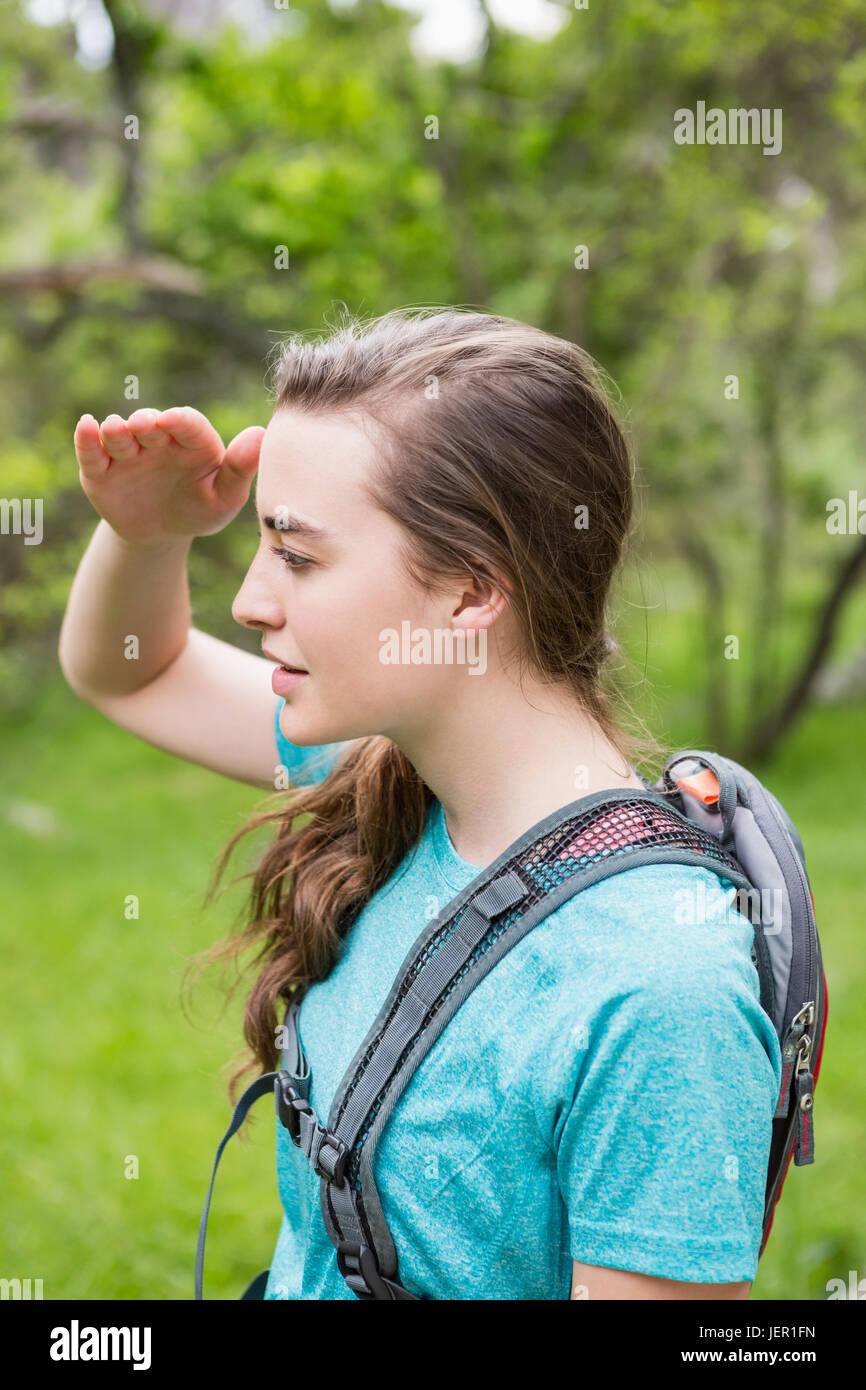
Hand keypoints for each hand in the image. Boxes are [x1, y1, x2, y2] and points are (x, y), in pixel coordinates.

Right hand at [74, 406, 264, 543]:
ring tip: (116, 428)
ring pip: (120, 436)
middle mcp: (158, 441)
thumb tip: (260, 434)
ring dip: (117, 430)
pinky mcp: (100, 471)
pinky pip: (92, 452)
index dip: (181, 422)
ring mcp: (128, 454)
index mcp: (193, 443)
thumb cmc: (201, 509)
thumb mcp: (225, 498)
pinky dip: (87, 439)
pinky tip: (87, 426)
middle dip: (147, 423)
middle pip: (150, 425)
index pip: (189, 425)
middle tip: (146, 425)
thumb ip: (240, 469)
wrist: (163, 534)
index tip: (175, 421)